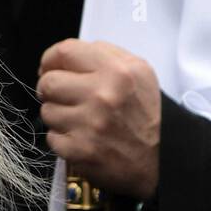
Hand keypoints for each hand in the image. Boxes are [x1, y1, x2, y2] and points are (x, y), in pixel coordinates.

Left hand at [37, 38, 160, 200]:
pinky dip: (62, 138)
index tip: (49, 67)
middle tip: (62, 95)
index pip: (65, 52)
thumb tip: (67, 56)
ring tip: (77, 118)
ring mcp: (89, 125)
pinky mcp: (80, 151)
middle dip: (50, 88)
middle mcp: (102, 95)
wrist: (162, 158)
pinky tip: (80, 137)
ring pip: (47, 111)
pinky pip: (52, 138)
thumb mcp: (139, 70)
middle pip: (49, 82)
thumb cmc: (147, 112)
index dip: (50, 58)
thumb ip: (105, 54)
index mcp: (116, 70)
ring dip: (58, 114)